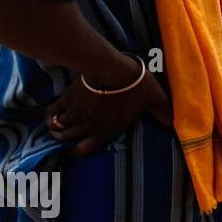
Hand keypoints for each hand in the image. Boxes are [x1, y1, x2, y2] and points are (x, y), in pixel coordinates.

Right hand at [45, 57, 172, 156]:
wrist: (112, 69)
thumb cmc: (135, 86)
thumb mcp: (154, 100)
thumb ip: (163, 113)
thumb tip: (172, 124)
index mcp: (106, 131)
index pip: (85, 150)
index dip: (77, 152)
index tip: (74, 151)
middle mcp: (87, 126)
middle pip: (67, 140)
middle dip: (64, 141)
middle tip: (64, 139)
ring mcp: (75, 113)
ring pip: (58, 128)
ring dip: (55, 131)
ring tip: (56, 129)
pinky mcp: (66, 99)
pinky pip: (51, 113)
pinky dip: (49, 117)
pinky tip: (51, 116)